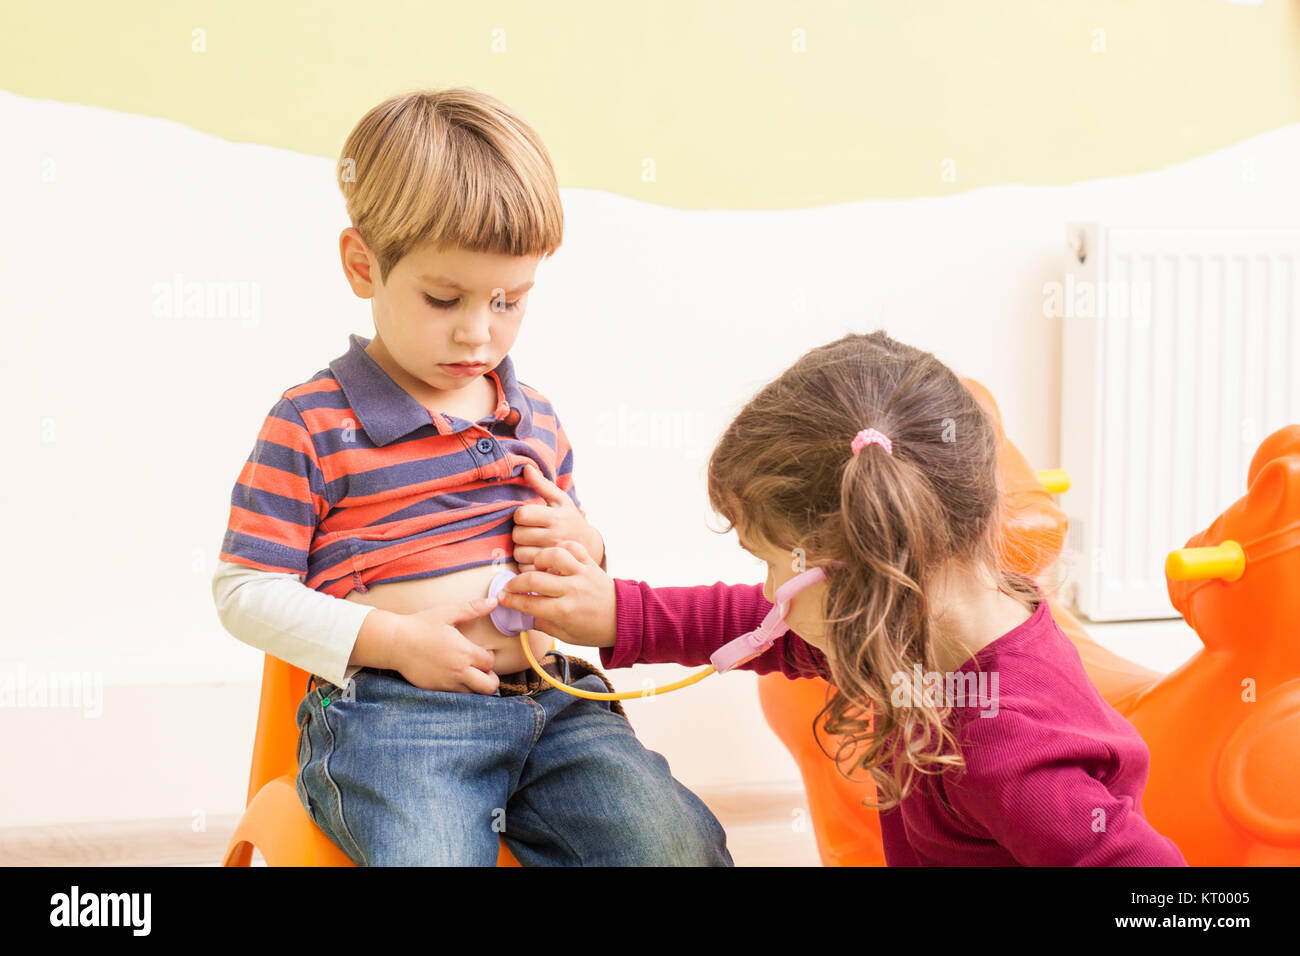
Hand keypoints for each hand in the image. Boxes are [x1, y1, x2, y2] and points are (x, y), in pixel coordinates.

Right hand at [390, 596, 502, 693]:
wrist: (394, 642)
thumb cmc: (420, 625)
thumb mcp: (447, 613)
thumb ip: (473, 609)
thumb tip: (495, 601)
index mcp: (464, 652)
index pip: (490, 662)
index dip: (490, 657)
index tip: (482, 652)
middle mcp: (458, 671)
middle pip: (488, 686)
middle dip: (491, 679)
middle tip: (483, 670)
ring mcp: (446, 683)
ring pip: (473, 694)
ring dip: (475, 685)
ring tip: (468, 673)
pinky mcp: (434, 690)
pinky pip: (455, 696)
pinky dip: (459, 689)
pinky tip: (451, 676)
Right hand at [495, 539, 616, 648]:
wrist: (624, 619)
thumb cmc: (593, 630)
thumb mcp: (566, 635)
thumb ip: (542, 624)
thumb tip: (520, 616)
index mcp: (565, 612)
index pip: (529, 604)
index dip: (511, 601)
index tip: (501, 598)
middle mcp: (572, 590)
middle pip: (534, 580)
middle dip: (515, 583)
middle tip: (509, 586)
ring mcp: (582, 574)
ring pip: (554, 556)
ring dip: (538, 559)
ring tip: (534, 567)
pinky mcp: (591, 564)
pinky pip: (573, 547)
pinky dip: (561, 548)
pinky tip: (554, 557)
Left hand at [512, 462, 604, 571]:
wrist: (590, 547)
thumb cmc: (570, 520)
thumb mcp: (561, 500)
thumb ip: (543, 484)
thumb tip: (526, 468)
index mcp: (556, 518)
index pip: (521, 515)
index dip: (520, 515)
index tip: (528, 517)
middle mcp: (555, 537)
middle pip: (517, 535)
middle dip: (519, 533)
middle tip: (529, 532)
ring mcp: (553, 556)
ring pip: (518, 553)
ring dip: (520, 549)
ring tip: (530, 545)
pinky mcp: (549, 572)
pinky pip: (524, 568)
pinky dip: (524, 564)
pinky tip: (532, 559)